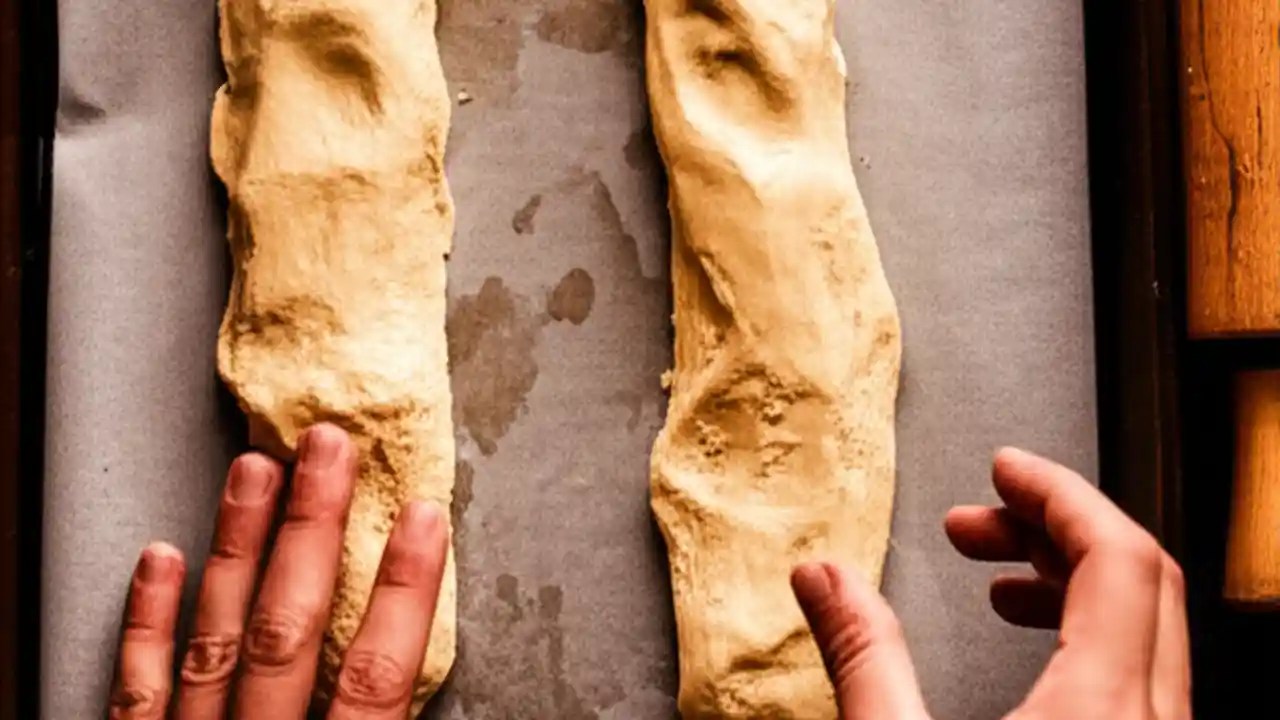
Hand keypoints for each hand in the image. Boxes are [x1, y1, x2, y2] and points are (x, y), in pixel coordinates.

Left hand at [107, 424, 449, 718]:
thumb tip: (421, 675)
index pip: (377, 677)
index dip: (404, 592)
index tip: (421, 518)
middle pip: (289, 635)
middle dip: (311, 532)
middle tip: (326, 453)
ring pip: (215, 644)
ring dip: (236, 549)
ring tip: (254, 472)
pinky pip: (138, 694)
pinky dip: (147, 624)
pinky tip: (161, 559)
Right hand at [792, 448, 1190, 719]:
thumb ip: (863, 656)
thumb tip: (821, 577)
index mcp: (1100, 707)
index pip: (1116, 555)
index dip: (1058, 493)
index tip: (1006, 468)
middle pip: (1139, 580)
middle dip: (1055, 530)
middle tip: (981, 519)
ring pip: (1150, 632)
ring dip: (1073, 585)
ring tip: (998, 582)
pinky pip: (1145, 679)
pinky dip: (1094, 640)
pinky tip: (1038, 653)